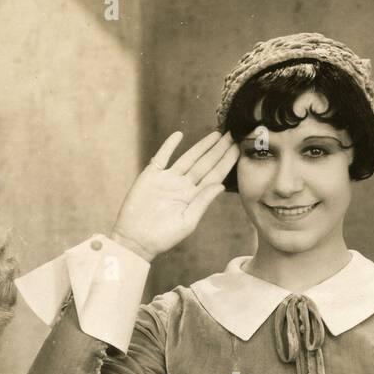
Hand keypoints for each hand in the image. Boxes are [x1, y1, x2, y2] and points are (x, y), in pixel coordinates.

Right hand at [111, 130, 237, 259]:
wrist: (135, 239)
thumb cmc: (163, 236)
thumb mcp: (187, 221)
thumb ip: (203, 201)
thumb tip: (220, 185)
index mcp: (194, 197)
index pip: (214, 175)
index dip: (226, 162)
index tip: (238, 149)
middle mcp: (183, 186)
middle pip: (205, 164)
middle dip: (218, 150)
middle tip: (232, 134)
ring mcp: (167, 179)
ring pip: (188, 158)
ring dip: (201, 146)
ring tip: (215, 134)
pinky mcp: (151, 176)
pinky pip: (162, 157)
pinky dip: (169, 145)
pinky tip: (179, 135)